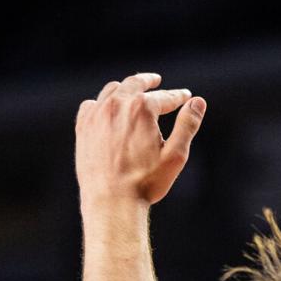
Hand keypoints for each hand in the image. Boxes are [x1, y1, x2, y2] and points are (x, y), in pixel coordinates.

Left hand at [75, 73, 204, 206]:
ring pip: (112, 91)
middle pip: (134, 83)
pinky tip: (107, 108)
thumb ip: (188, 125)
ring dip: (125, 88)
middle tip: (156, 80)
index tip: (186, 97)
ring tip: (133, 91)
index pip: (164, 97)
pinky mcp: (83, 127)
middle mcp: (116, 105)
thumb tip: (198, 102)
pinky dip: (103, 102)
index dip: (178, 97)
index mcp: (141, 109)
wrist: (111, 200)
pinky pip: (91, 105)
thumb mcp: (176, 154)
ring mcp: (96, 114)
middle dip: (148, 81)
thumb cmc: (146, 181)